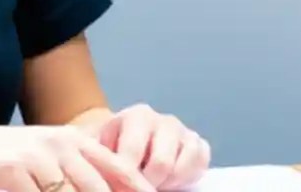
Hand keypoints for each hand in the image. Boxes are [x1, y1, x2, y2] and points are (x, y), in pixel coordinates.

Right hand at [0, 124, 156, 191]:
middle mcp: (59, 144)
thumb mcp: (42, 155)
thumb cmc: (0, 158)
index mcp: (71, 138)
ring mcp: (36, 157)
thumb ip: (73, 171)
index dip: (140, 190)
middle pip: (100, 188)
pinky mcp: (14, 171)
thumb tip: (106, 188)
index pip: (119, 168)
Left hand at [95, 104, 210, 189]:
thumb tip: (108, 171)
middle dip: (147, 181)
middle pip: (161, 163)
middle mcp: (165, 120)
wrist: (128, 136)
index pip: (133, 150)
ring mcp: (186, 132)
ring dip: (165, 182)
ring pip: (181, 168)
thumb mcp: (100, 144)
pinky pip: (199, 167)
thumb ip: (102, 154)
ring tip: (150, 181)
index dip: (126, 172)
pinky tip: (167, 179)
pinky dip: (183, 179)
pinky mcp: (200, 146)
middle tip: (135, 186)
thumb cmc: (111, 143)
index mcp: (138, 115)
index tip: (119, 182)